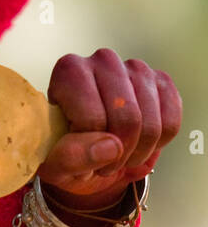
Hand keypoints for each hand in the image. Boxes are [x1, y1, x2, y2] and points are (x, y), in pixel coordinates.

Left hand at [37, 50, 180, 208]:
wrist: (88, 148)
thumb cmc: (65, 152)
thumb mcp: (55, 164)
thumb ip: (71, 157)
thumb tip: (111, 147)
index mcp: (69, 71)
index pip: (93, 118)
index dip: (92, 150)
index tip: (84, 160)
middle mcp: (103, 61)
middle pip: (127, 119)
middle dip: (119, 155)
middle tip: (106, 165)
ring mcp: (136, 69)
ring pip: (151, 124)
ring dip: (138, 153)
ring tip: (119, 158)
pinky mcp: (161, 82)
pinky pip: (171, 122)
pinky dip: (158, 144)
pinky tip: (139, 146)